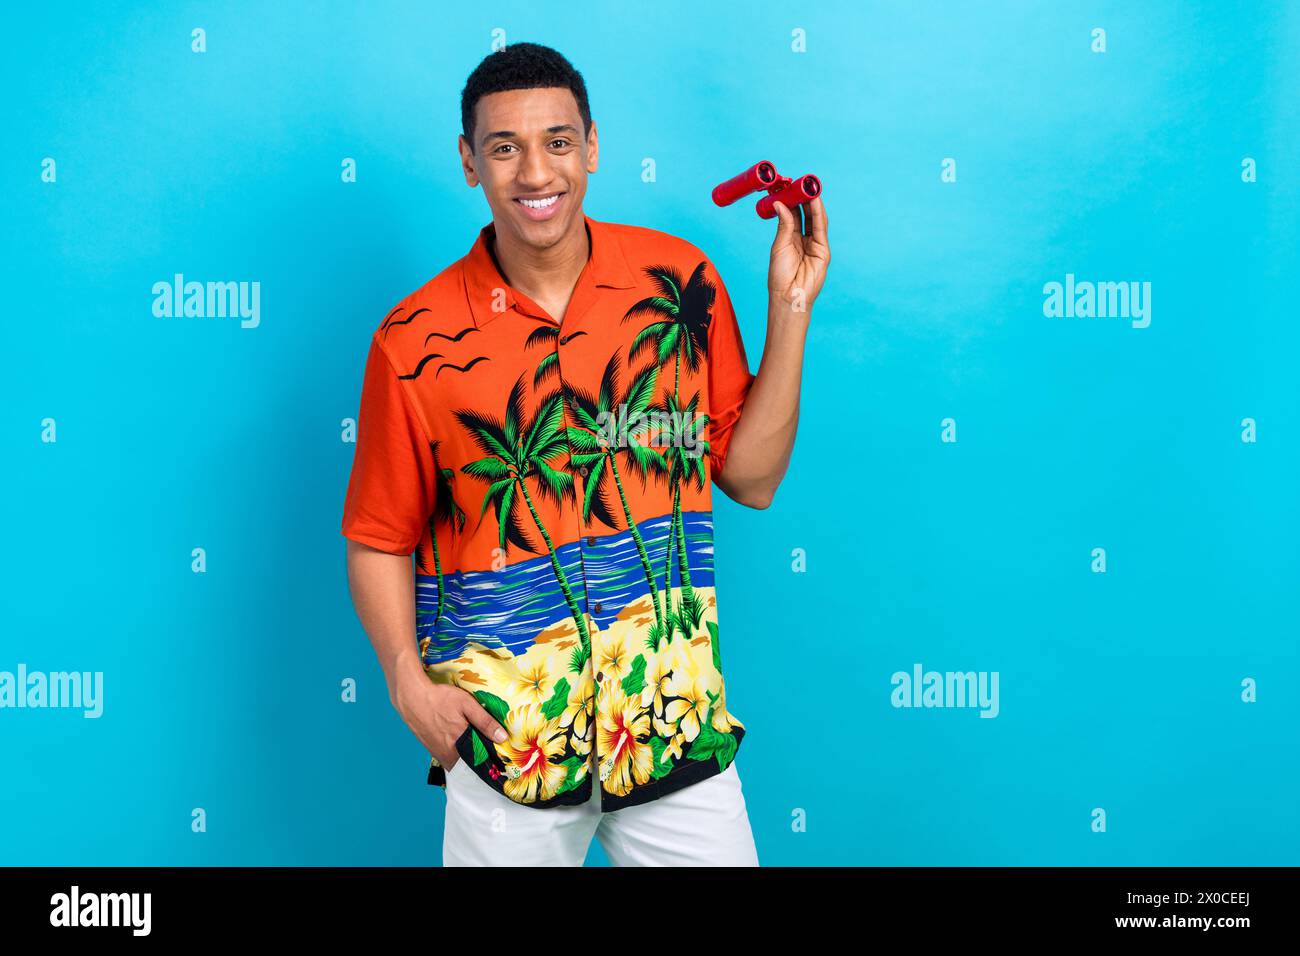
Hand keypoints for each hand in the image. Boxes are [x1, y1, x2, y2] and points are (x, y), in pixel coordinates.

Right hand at [392, 671, 506, 772]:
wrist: (411, 696)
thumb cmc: (440, 698)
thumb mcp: (466, 704)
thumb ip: (485, 722)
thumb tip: (502, 738)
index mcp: (459, 744)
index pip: (479, 763)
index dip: (489, 764)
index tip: (499, 764)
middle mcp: (447, 753)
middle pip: (467, 766)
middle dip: (478, 764)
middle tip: (488, 756)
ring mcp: (437, 752)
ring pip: (456, 764)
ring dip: (466, 761)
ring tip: (476, 751)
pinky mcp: (429, 748)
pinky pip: (446, 758)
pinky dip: (455, 757)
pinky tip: (459, 746)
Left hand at [768, 195, 829, 312]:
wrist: (788, 296)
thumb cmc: (780, 275)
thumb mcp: (780, 245)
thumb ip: (784, 225)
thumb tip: (779, 204)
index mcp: (789, 238)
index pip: (793, 214)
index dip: (791, 200)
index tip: (787, 185)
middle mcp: (803, 239)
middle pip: (805, 214)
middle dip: (803, 199)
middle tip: (800, 182)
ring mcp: (814, 244)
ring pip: (814, 219)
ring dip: (812, 203)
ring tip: (808, 188)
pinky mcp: (823, 250)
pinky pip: (820, 229)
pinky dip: (818, 214)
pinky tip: (814, 202)